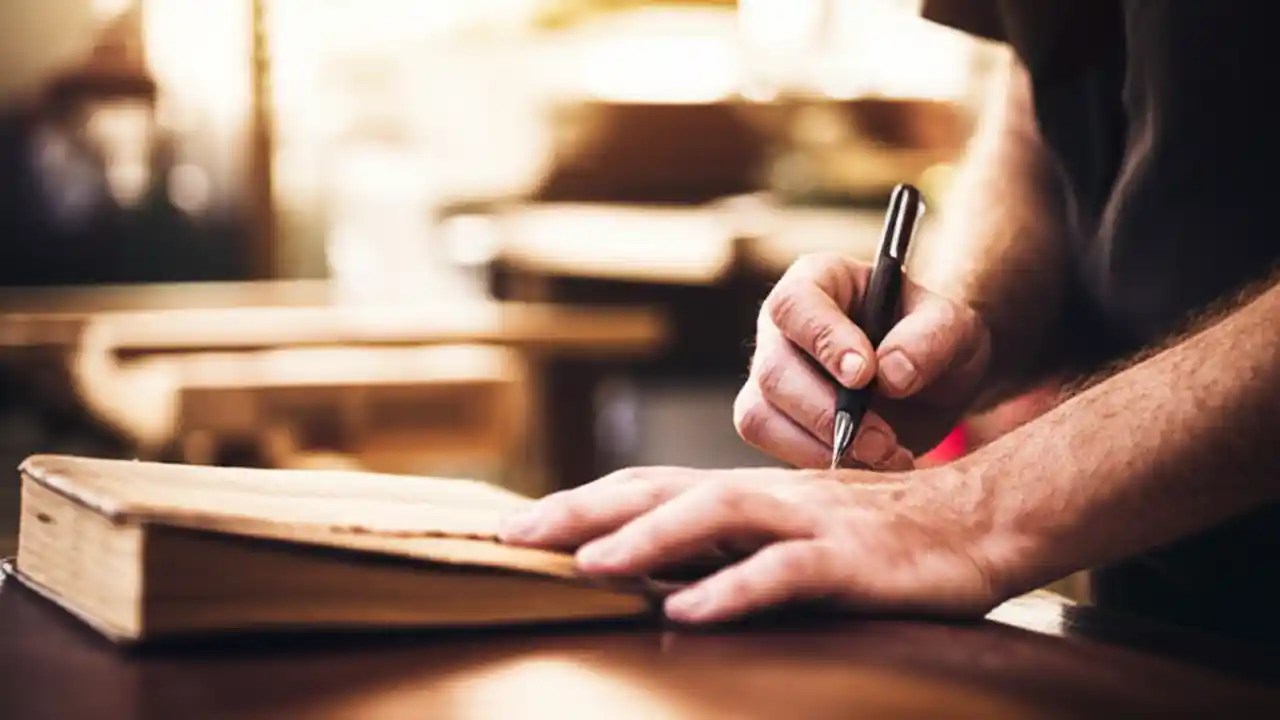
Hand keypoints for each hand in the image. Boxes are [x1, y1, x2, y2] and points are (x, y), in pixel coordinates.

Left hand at [499, 466, 1009, 623]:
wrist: (978, 520)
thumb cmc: (878, 536)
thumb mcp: (792, 533)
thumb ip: (730, 545)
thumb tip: (654, 572)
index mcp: (747, 493)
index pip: (650, 486)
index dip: (584, 502)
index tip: (520, 523)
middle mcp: (768, 496)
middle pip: (664, 489)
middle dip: (586, 511)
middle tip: (515, 534)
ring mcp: (809, 521)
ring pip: (717, 516)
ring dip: (648, 538)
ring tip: (587, 564)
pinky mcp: (850, 558)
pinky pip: (785, 571)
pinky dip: (733, 588)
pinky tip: (688, 609)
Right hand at [737, 253, 990, 468]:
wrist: (932, 386)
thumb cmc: (933, 340)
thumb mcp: (953, 326)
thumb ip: (930, 338)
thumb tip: (892, 374)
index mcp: (819, 280)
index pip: (796, 303)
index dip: (824, 340)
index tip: (864, 375)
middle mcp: (782, 326)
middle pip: (774, 369)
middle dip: (828, 413)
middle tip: (882, 439)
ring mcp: (769, 374)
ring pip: (760, 414)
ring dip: (819, 445)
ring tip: (881, 453)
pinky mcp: (771, 419)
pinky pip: (771, 444)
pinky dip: (817, 462)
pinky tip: (866, 463)